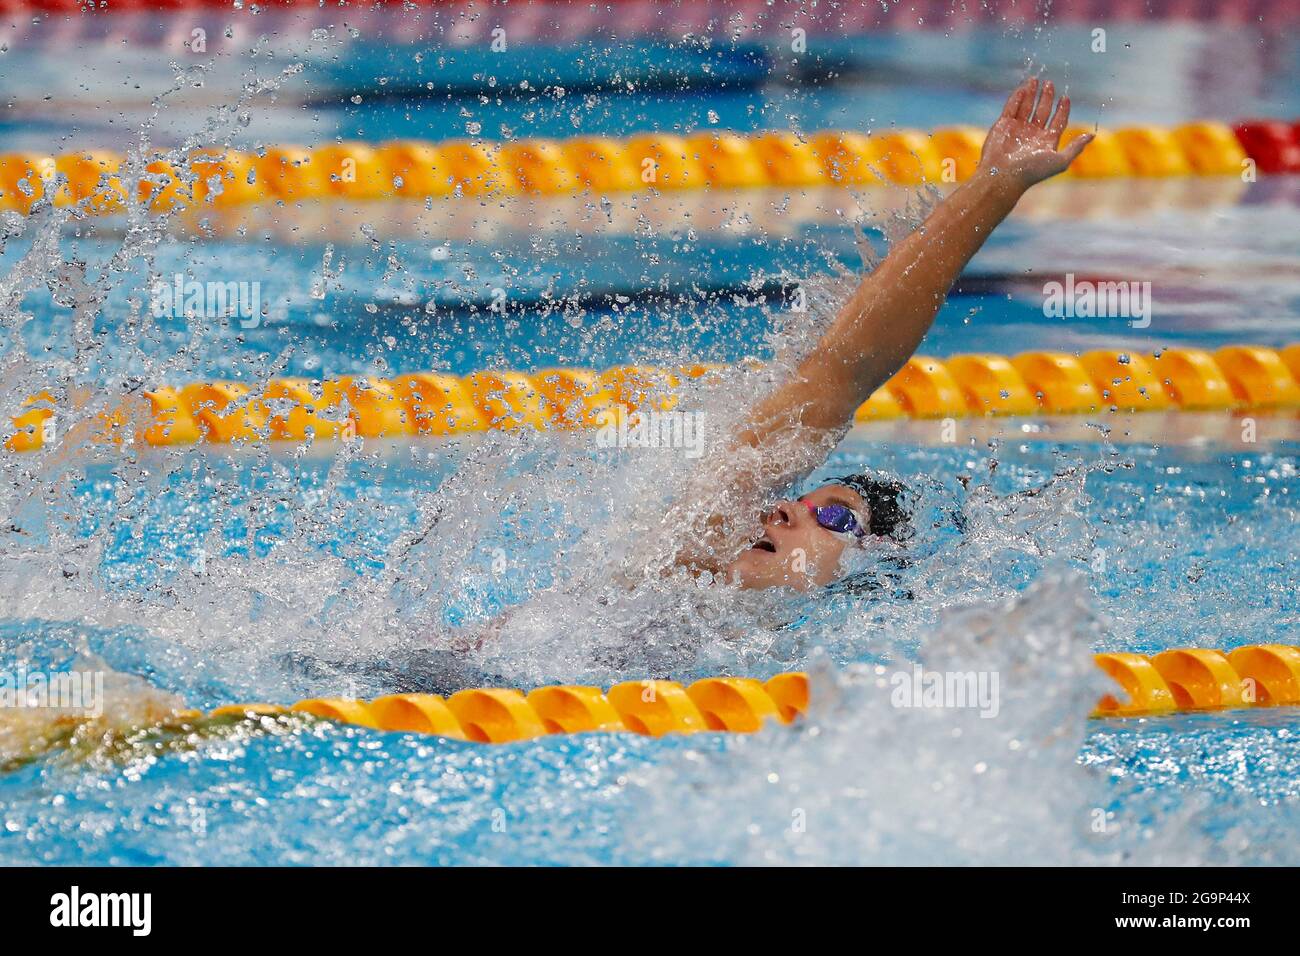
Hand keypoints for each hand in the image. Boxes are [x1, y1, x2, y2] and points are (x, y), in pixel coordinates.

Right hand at [977, 77, 1091, 189]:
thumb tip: (1092, 136)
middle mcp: (1032, 134)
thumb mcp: (1060, 161)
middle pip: (1042, 111)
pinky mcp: (1003, 125)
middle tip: (1050, 84)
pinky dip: (1017, 98)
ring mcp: (1017, 128)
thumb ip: (1075, 148)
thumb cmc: (1031, 171)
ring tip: (1036, 80)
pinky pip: (1011, 108)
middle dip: (1046, 97)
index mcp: (1046, 141)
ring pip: (1026, 106)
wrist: (1002, 175)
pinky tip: (1024, 88)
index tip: (1065, 98)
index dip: (1062, 109)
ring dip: (1031, 93)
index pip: (1057, 121)